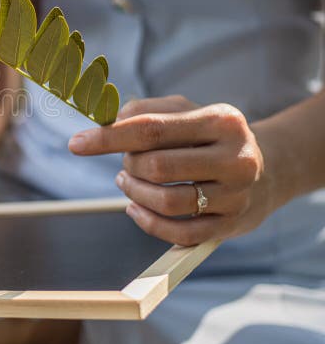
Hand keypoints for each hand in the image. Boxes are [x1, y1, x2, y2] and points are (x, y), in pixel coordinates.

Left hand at [68, 95, 280, 246]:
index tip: (76, 143)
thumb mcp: (184, 111)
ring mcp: (237, 195)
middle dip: (129, 165)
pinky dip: (148, 223)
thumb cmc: (208, 137)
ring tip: (126, 183)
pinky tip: (135, 208)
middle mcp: (235, 157)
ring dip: (135, 194)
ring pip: (168, 202)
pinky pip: (180, 233)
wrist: (267, 169)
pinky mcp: (232, 225)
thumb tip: (105, 122)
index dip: (108, 138)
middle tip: (125, 164)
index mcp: (221, 120)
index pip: (151, 128)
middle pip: (157, 166)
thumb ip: (143, 110)